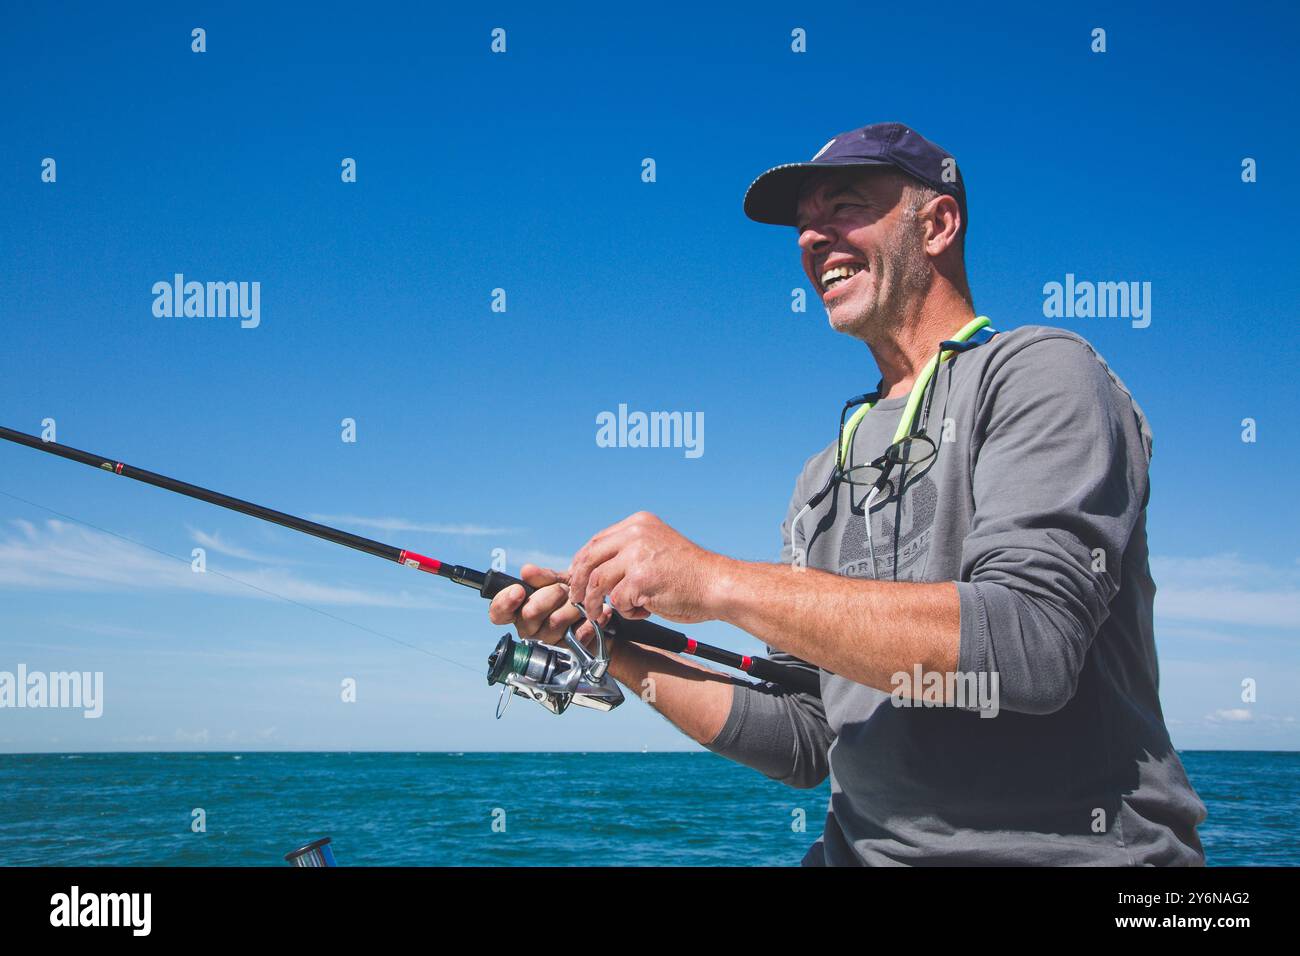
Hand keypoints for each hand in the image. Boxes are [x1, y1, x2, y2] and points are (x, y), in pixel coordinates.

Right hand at [487, 564, 593, 644]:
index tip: (518, 590)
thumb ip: (543, 577)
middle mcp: (529, 627)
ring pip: (555, 623)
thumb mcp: (558, 579)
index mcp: (518, 609)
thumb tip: (527, 571)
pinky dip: (588, 621)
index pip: (499, 612)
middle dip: (551, 594)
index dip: (505, 602)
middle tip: (563, 589)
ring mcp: (548, 640)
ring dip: (572, 606)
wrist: (597, 608)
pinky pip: (576, 635)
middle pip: (530, 614)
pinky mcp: (569, 650)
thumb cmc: (572, 592)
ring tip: (580, 601)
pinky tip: (595, 614)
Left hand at [567, 511, 723, 624]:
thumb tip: (593, 571)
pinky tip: (644, 611)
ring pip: (597, 582)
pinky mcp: (640, 579)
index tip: (577, 580)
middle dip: (579, 584)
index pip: (596, 542)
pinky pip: (618, 601)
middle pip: (589, 559)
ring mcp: (637, 555)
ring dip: (596, 603)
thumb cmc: (689, 574)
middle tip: (579, 601)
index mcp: (638, 523)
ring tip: (605, 613)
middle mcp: (635, 534)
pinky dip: (627, 612)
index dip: (581, 564)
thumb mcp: (655, 549)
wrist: (718, 584)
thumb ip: (628, 552)